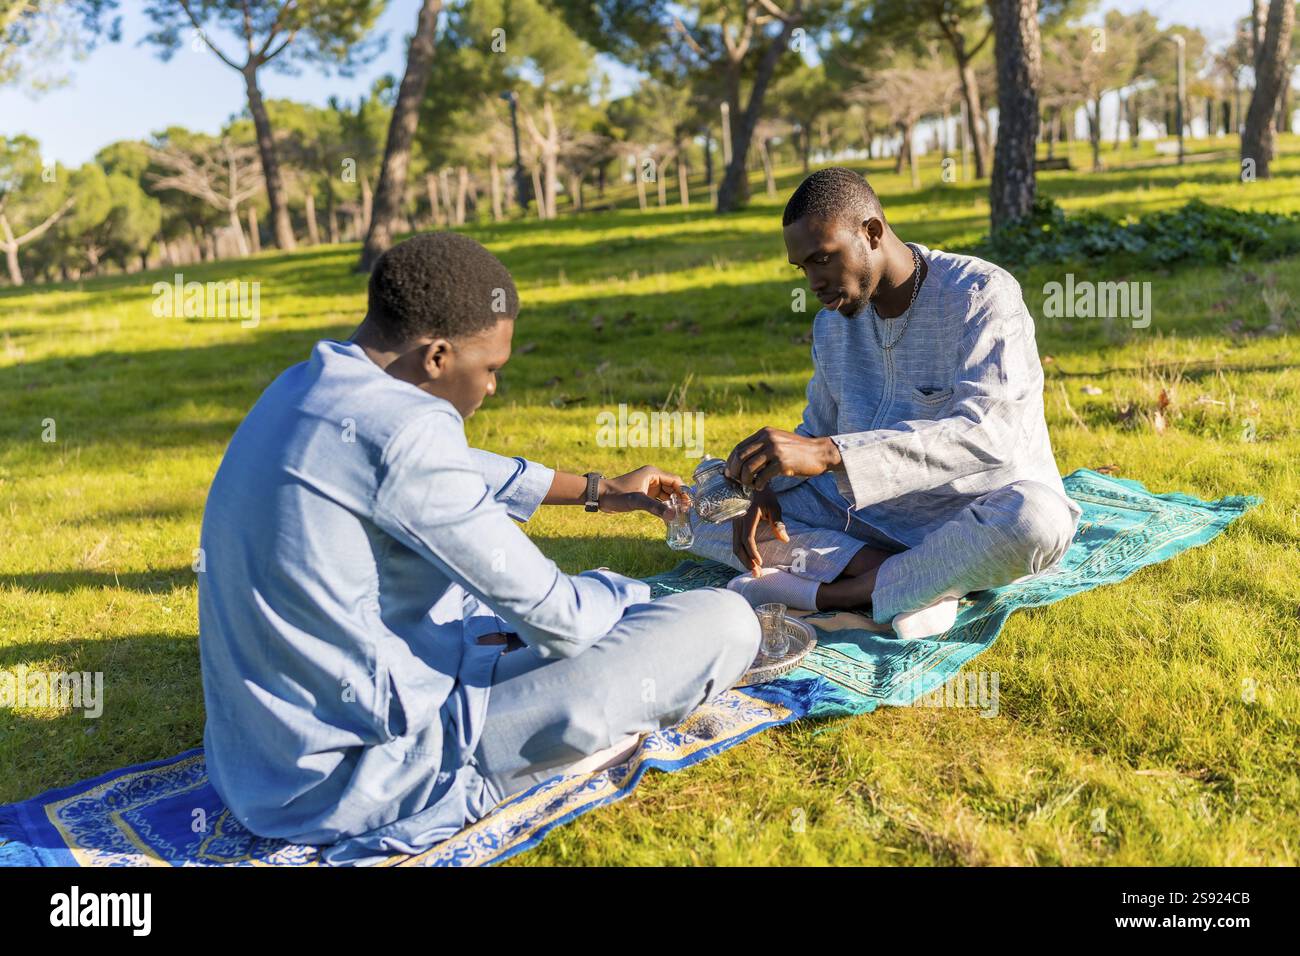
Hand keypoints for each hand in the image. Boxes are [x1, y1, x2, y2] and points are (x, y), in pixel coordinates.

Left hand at [598, 465, 684, 517]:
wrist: (600, 496)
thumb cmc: (616, 494)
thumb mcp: (637, 501)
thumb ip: (656, 508)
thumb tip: (673, 516)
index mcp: (653, 473)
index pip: (675, 481)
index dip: (683, 492)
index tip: (688, 505)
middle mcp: (653, 478)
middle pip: (673, 488)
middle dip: (679, 500)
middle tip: (685, 513)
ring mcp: (649, 487)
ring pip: (666, 496)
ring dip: (672, 505)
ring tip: (679, 517)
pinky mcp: (644, 495)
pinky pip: (659, 501)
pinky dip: (664, 508)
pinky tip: (668, 518)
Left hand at [724, 428, 840, 490]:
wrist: (820, 453)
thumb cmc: (798, 451)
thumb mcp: (778, 441)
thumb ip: (762, 446)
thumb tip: (742, 460)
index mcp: (764, 433)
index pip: (739, 447)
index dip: (731, 462)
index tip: (730, 473)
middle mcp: (768, 439)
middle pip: (740, 457)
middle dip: (735, 472)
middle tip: (737, 481)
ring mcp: (775, 450)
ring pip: (748, 468)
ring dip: (746, 480)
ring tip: (751, 485)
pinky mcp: (782, 463)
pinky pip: (762, 477)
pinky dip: (758, 485)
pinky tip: (761, 487)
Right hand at [731, 487, 788, 573]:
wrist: (748, 481)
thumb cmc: (763, 493)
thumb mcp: (773, 505)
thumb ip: (778, 523)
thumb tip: (785, 540)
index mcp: (747, 517)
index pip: (747, 539)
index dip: (753, 553)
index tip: (760, 562)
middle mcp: (737, 522)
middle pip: (738, 547)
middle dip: (746, 562)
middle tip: (757, 574)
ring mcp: (734, 523)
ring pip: (735, 545)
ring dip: (743, 559)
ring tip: (753, 570)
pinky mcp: (734, 525)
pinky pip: (735, 541)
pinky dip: (741, 553)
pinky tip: (749, 559)